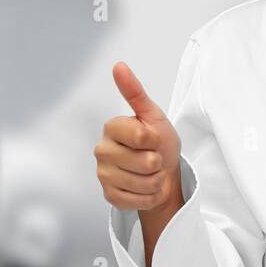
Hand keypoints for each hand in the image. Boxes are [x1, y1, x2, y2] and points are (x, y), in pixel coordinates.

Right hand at [94, 62, 182, 219]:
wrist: (164, 173)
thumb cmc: (159, 143)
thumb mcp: (153, 115)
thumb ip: (135, 92)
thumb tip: (119, 66)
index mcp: (112, 127)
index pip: (140, 136)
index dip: (155, 139)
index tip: (154, 138)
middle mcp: (102, 150)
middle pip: (144, 162)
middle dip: (157, 162)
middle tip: (153, 158)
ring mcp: (103, 175)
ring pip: (142, 183)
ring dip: (155, 180)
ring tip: (151, 173)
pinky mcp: (109, 196)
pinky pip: (137, 200)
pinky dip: (149, 196)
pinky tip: (145, 188)